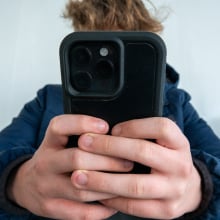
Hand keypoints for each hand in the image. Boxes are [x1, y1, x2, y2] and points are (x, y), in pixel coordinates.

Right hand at [7, 115, 132, 219]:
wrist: (28, 184)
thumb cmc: (54, 158)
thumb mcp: (60, 142)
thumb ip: (81, 136)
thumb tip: (115, 136)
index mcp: (49, 142)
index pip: (60, 126)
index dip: (83, 123)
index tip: (106, 126)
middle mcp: (45, 163)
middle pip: (77, 159)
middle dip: (107, 160)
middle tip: (128, 161)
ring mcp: (46, 188)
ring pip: (82, 189)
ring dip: (109, 186)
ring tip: (127, 181)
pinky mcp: (51, 208)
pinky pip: (81, 213)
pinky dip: (102, 209)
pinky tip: (116, 201)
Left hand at [73, 117, 201, 218]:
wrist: (187, 186)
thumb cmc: (165, 157)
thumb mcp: (161, 142)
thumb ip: (141, 135)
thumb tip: (105, 131)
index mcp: (180, 143)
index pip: (160, 127)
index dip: (133, 126)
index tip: (110, 129)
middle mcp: (181, 165)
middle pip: (142, 152)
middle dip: (108, 147)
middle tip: (83, 143)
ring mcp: (174, 190)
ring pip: (134, 185)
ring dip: (102, 180)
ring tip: (78, 176)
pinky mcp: (166, 210)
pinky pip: (134, 206)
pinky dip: (111, 198)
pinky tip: (95, 192)